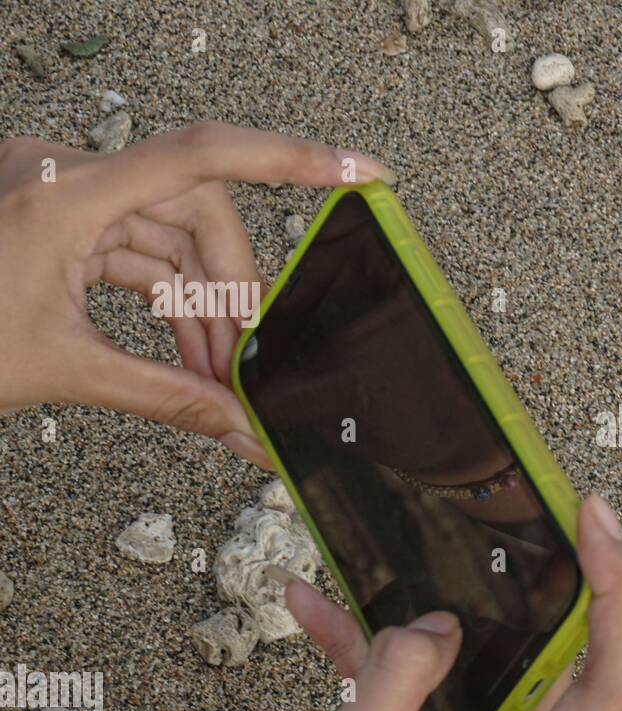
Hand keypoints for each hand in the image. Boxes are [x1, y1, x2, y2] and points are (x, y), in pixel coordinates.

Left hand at [0, 123, 395, 465]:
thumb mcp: (62, 370)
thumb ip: (168, 400)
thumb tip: (248, 436)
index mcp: (60, 194)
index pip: (200, 155)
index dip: (291, 158)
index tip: (359, 170)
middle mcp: (63, 175)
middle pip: (195, 207)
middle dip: (231, 288)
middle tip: (248, 361)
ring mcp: (58, 193)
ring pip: (170, 232)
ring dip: (201, 305)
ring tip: (220, 375)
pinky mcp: (55, 217)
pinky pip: (135, 249)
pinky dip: (167, 301)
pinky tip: (189, 355)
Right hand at [251, 496, 621, 710]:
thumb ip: (396, 687)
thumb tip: (438, 627)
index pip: (609, 691)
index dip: (619, 600)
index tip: (599, 530)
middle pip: (557, 671)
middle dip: (538, 588)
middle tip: (544, 516)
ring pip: (483, 678)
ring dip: (431, 623)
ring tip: (397, 566)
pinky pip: (427, 704)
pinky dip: (380, 664)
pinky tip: (326, 618)